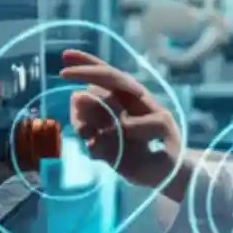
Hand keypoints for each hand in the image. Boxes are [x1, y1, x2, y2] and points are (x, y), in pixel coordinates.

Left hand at [59, 50, 182, 190]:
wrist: (169, 177)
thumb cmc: (135, 158)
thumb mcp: (101, 143)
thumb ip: (86, 125)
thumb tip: (76, 96)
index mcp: (125, 101)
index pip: (106, 77)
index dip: (86, 63)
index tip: (64, 55)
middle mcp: (139, 100)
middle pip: (111, 78)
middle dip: (86, 72)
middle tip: (63, 74)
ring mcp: (153, 108)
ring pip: (113, 103)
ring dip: (98, 125)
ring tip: (100, 147)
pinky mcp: (164, 122)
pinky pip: (129, 126)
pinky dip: (118, 138)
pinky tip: (121, 153)